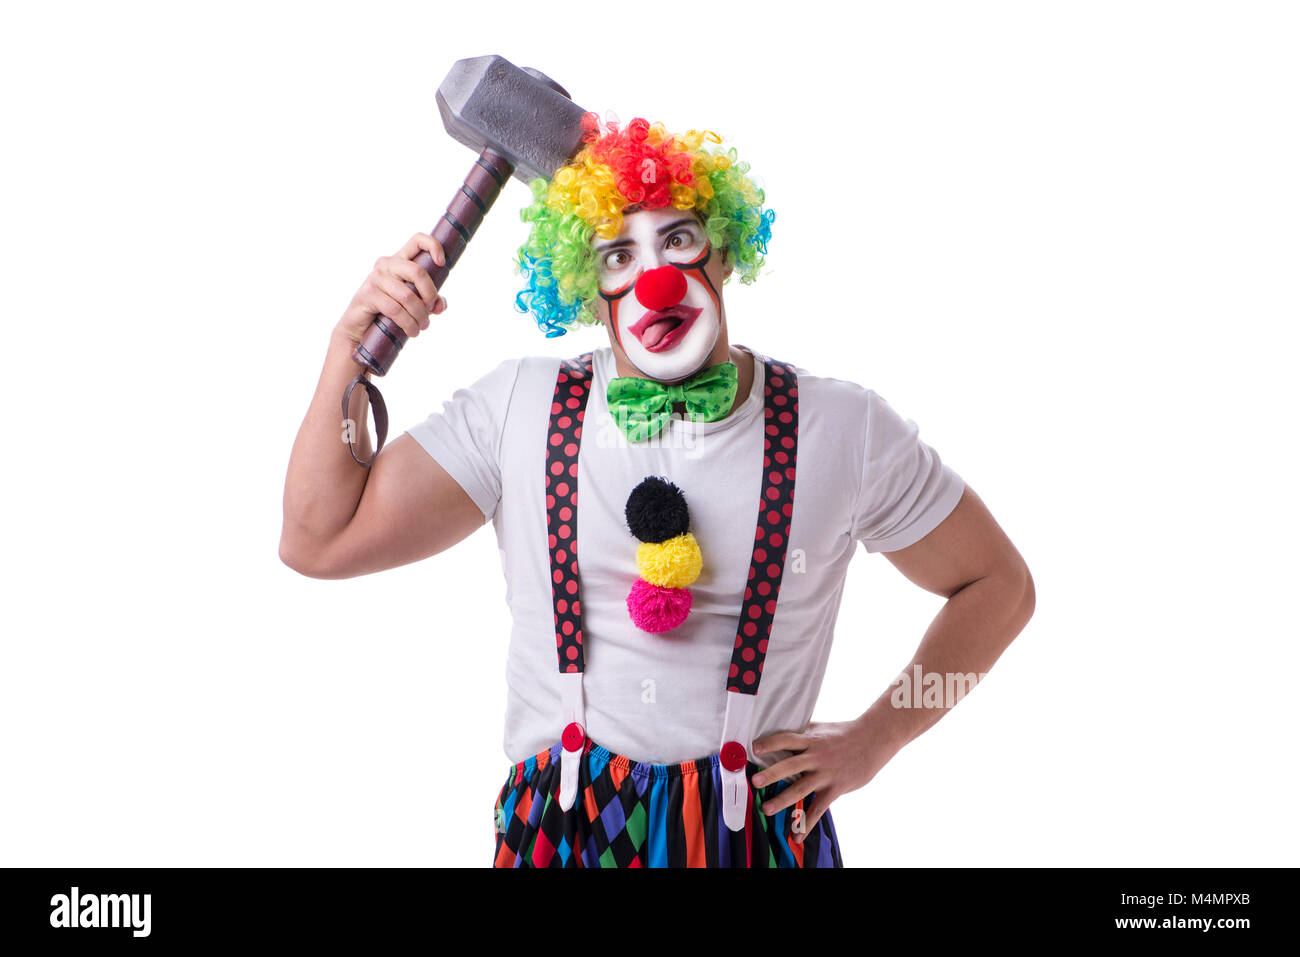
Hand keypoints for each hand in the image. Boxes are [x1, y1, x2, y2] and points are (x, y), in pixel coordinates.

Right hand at [335, 232, 448, 347]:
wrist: (359, 328)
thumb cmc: (388, 313)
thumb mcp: (414, 305)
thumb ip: (430, 302)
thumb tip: (440, 305)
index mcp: (399, 261)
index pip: (417, 241)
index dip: (433, 246)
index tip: (442, 264)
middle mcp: (386, 265)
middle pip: (417, 271)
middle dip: (430, 295)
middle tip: (430, 311)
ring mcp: (375, 278)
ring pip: (408, 296)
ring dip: (419, 316)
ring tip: (421, 327)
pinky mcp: (368, 294)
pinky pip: (395, 309)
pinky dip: (408, 323)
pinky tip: (411, 332)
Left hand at [751, 718, 891, 842]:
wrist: (873, 740)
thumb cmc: (844, 733)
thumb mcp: (822, 728)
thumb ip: (803, 732)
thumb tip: (782, 725)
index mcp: (811, 740)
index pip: (787, 739)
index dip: (771, 743)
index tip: (754, 748)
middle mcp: (816, 757)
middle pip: (791, 765)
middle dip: (772, 774)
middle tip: (755, 781)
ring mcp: (826, 774)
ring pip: (801, 789)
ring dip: (783, 800)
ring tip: (766, 809)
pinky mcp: (835, 788)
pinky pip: (818, 808)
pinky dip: (807, 823)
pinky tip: (797, 836)